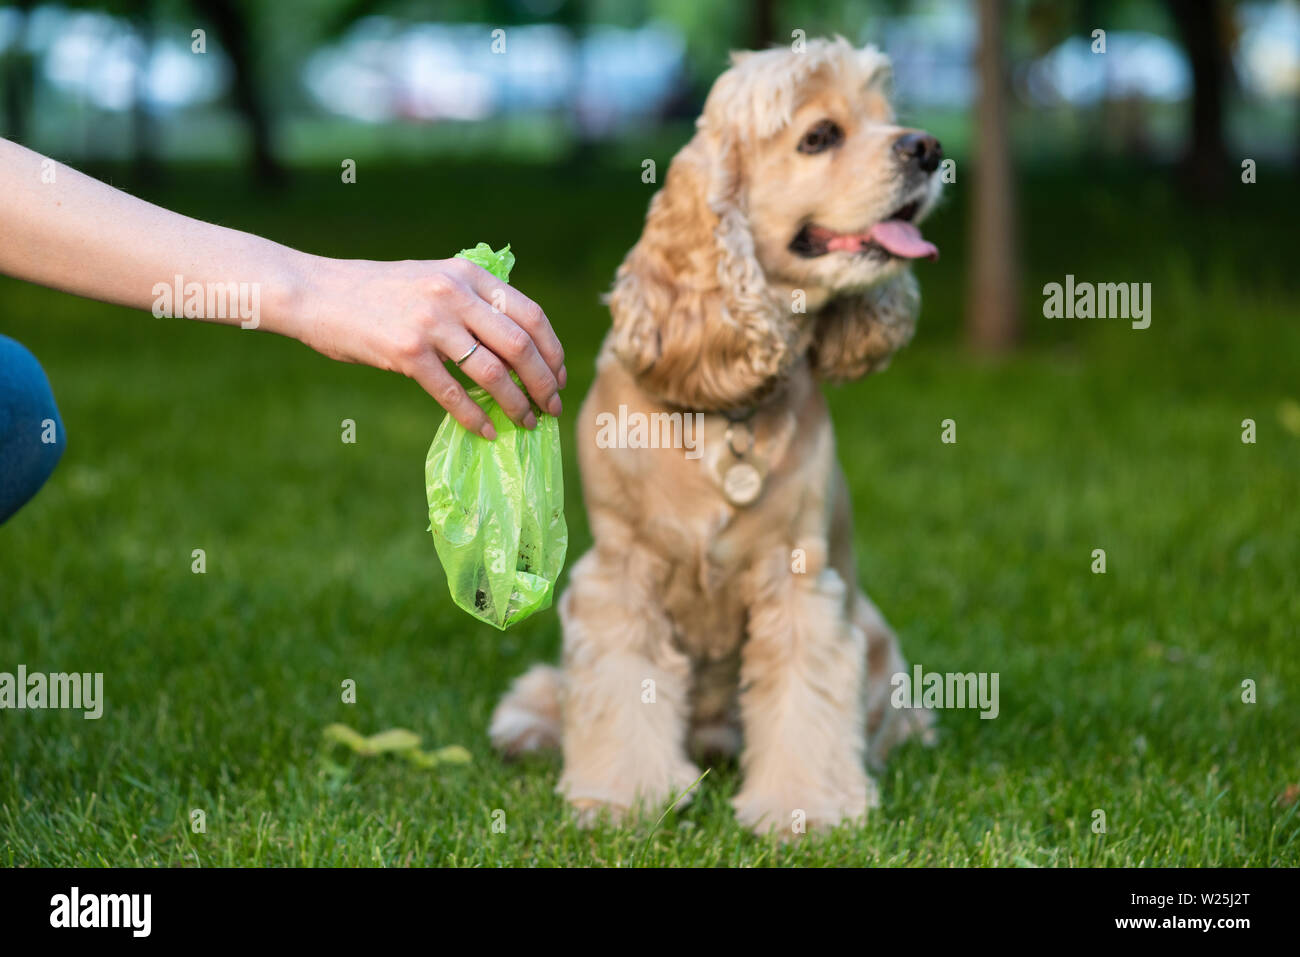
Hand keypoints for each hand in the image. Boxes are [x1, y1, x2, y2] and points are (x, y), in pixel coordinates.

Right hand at [288, 255, 565, 438]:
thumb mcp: (432, 277)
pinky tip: (488, 431)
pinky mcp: (406, 352)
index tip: (559, 376)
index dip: (553, 350)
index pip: (531, 314)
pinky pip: (453, 393)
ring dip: (517, 404)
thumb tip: (515, 344)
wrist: (316, 292)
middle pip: (521, 345)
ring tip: (528, 422)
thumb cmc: (376, 292)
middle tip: (552, 407)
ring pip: (493, 372)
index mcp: (468, 273)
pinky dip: (476, 416)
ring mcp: (431, 323)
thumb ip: (471, 299)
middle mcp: (454, 294)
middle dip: (544, 383)